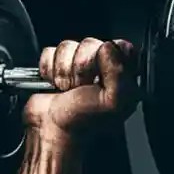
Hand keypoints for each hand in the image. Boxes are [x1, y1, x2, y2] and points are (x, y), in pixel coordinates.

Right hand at [23, 38, 139, 134]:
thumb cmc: (84, 121)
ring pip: (68, 46)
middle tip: (83, 87)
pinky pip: (50, 51)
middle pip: (90, 43)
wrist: (53, 129)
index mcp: (123, 74)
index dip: (107, 58)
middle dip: (82, 68)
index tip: (101, 77)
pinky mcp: (57, 64)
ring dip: (64, 72)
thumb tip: (108, 47)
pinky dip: (49, 70)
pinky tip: (56, 85)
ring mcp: (78, 64)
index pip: (119, 45)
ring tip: (69, 89)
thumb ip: (119, 73)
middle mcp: (102, 66)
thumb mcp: (114, 102)